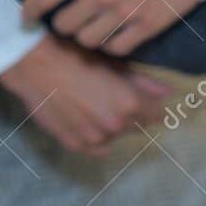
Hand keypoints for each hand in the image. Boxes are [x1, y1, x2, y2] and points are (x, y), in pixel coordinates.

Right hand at [0, 33, 171, 154]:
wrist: (37, 67)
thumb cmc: (76, 58)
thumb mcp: (114, 65)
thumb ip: (144, 82)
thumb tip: (168, 92)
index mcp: (130, 104)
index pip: (155, 115)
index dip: (148, 105)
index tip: (138, 97)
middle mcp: (116, 126)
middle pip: (135, 126)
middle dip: (128, 114)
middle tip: (107, 95)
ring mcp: (95, 138)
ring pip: (114, 136)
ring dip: (110, 125)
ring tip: (91, 104)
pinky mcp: (76, 145)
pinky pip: (96, 146)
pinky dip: (94, 136)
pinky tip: (82, 117)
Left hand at [20, 0, 205, 56]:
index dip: (28, 11)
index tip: (25, 17)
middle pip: (64, 25)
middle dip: (63, 23)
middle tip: (71, 18)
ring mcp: (124, 12)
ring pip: (87, 41)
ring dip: (86, 36)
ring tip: (93, 27)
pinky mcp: (148, 25)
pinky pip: (117, 49)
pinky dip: (111, 45)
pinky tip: (115, 34)